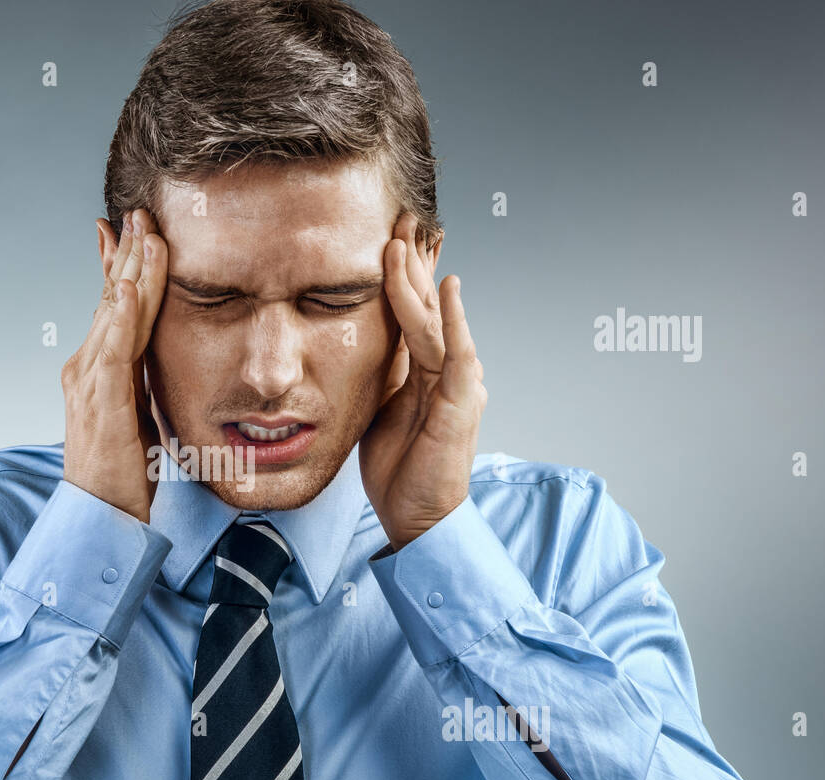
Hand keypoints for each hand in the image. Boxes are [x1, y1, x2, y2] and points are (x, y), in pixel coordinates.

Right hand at [61, 208, 168, 523]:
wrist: (99, 517)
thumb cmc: (120, 475)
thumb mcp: (137, 416)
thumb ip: (140, 383)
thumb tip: (154, 363)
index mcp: (96, 369)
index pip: (110, 306)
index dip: (119, 265)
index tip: (127, 228)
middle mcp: (85, 366)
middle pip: (110, 297)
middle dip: (125, 251)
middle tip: (139, 209)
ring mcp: (89, 379)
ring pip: (114, 311)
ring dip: (131, 266)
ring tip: (143, 228)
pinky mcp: (101, 398)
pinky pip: (114, 345)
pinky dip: (123, 311)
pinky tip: (132, 282)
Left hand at [360, 212, 486, 550]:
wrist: (416, 517)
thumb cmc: (400, 468)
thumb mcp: (380, 407)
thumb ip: (381, 371)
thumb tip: (362, 340)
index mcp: (427, 371)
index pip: (414, 311)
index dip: (404, 273)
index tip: (390, 235)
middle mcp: (448, 370)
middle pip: (427, 305)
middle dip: (413, 261)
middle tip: (400, 217)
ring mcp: (458, 384)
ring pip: (434, 321)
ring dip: (417, 280)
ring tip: (403, 242)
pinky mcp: (461, 402)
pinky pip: (456, 353)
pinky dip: (451, 320)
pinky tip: (447, 289)